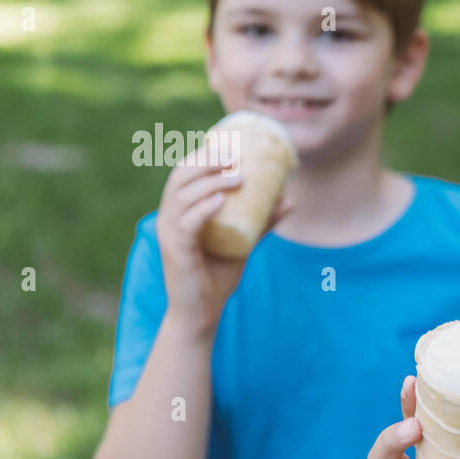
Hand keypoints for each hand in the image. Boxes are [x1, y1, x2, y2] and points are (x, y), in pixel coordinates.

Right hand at [156, 144, 292, 339]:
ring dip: (210, 183)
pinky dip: (203, 210)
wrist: (203, 312)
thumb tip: (290, 199)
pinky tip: (221, 201)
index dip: (202, 155)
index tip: (230, 146)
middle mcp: (169, 218)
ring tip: (237, 177)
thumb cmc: (218, 275)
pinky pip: (187, 226)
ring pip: (183, 197)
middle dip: (206, 161)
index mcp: (180, 211)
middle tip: (235, 157)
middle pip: (180, 178)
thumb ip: (263, 221)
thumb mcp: (244, 241)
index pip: (185, 173)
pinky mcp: (177, 253)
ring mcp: (170, 235)